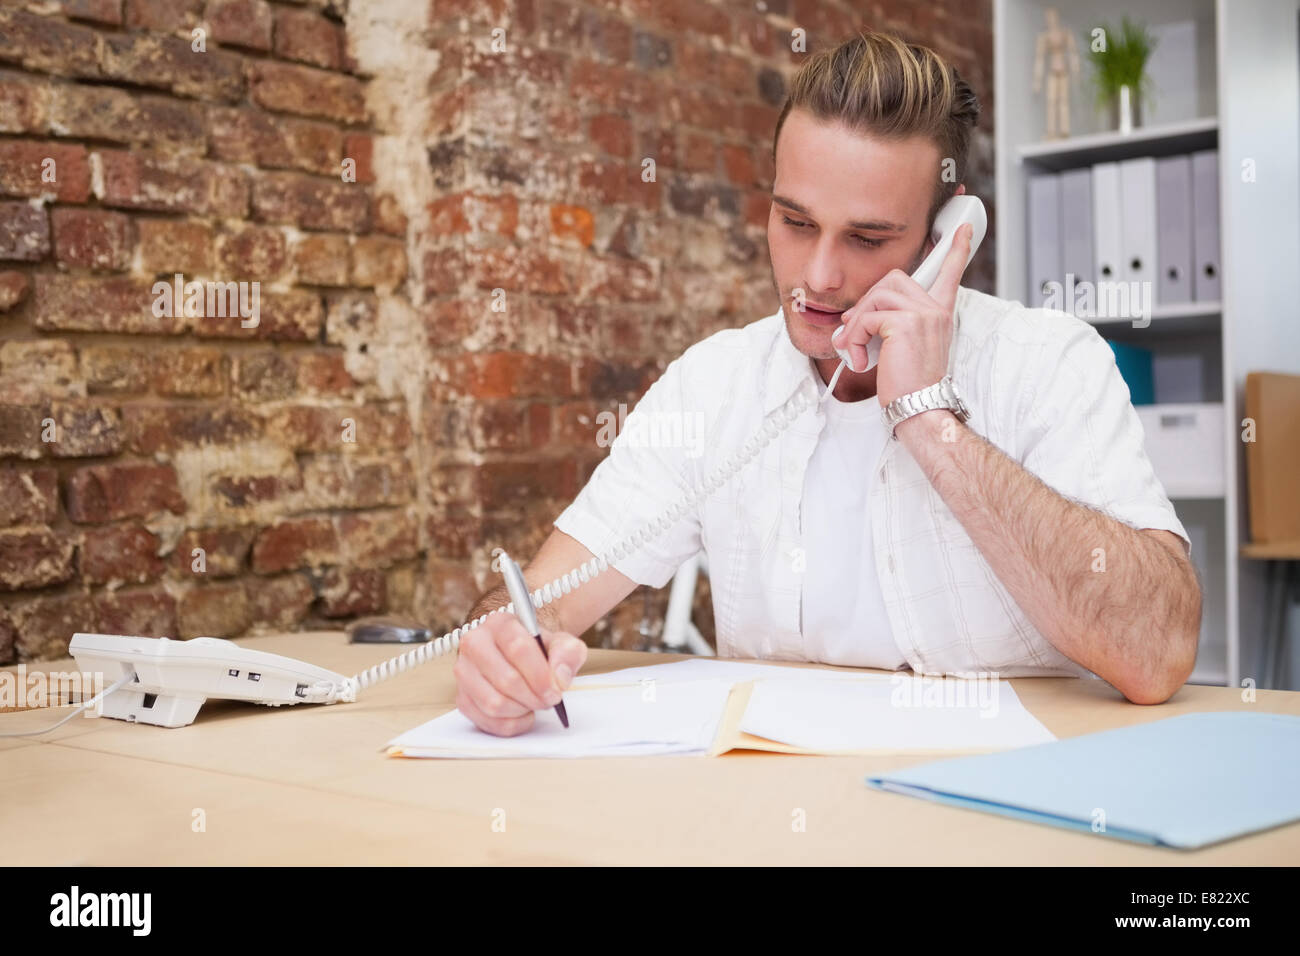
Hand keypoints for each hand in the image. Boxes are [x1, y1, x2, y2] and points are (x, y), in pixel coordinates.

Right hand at [452, 612, 586, 736]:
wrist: (520, 656)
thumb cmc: (539, 650)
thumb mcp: (563, 644)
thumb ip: (568, 654)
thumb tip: (559, 678)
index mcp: (499, 623)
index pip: (518, 648)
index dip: (540, 675)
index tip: (556, 689)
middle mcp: (474, 643)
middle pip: (506, 679)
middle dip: (534, 696)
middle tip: (548, 699)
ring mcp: (463, 671)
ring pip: (494, 704)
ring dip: (521, 710)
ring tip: (533, 703)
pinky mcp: (462, 697)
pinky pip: (486, 721)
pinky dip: (510, 724)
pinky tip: (521, 713)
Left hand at [833, 221, 972, 407]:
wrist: (920, 408)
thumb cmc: (910, 385)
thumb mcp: (905, 348)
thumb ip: (891, 325)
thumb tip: (856, 317)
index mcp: (939, 314)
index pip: (950, 274)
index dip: (956, 250)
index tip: (964, 229)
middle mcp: (935, 310)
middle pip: (894, 278)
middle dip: (868, 300)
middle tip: (855, 328)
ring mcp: (923, 314)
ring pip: (877, 296)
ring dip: (856, 322)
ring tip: (853, 347)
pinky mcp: (905, 324)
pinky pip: (867, 318)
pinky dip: (855, 338)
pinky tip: (859, 359)